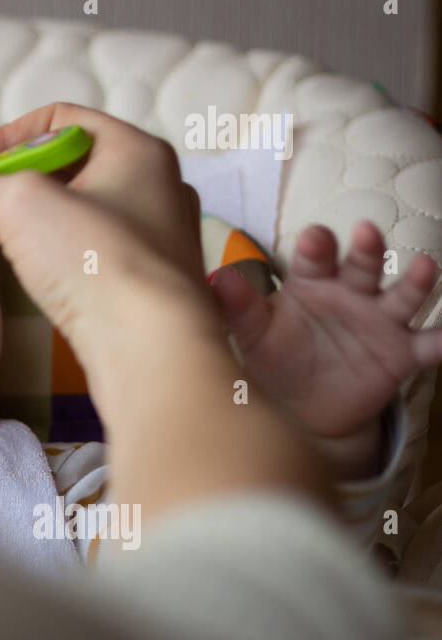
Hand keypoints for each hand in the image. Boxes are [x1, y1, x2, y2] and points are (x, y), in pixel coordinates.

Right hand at [0, 103, 213, 387]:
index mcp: (133, 150)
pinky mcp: (129, 288)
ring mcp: (139, 242)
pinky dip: (21, 260)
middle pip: (41, 179)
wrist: (153, 354)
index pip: (51, 124)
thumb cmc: (98, 261)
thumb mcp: (22, 208)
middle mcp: (144, 188)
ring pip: (48, 223)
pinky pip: (64, 258)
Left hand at [212, 220, 441, 439]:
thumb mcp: (254, 335)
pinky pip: (429, 346)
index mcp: (312, 282)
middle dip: (366, 249)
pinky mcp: (403, 354)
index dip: (317, 246)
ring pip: (402, 297)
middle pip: (362, 266)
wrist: (301, 407)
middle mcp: (351, 294)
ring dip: (416, 282)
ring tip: (425, 267)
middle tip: (366, 231)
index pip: (315, 258)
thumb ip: (240, 308)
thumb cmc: (275, 357)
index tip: (315, 236)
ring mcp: (381, 322)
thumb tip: (219, 279)